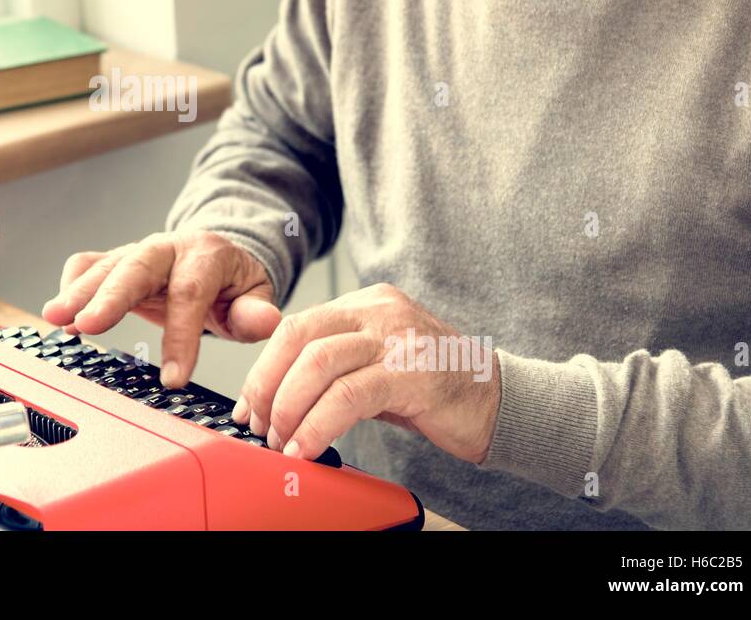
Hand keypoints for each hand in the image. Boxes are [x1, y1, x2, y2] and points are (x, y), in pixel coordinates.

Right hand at [42, 231, 280, 387]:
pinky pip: (87, 265)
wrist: (213, 255)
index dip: (181, 336)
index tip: (174, 379)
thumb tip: (267, 322)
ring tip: (54, 317)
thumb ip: (256, 312)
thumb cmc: (231, 283)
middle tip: (86, 325)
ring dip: (78, 293)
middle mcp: (165, 248)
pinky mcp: (114, 261)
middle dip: (109, 297)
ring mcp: (136, 252)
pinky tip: (62, 317)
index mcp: (205, 255)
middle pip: (135, 269)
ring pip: (104, 267)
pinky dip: (72, 286)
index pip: (190, 293)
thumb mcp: (255, 294)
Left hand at [232, 283, 501, 463]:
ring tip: (283, 442)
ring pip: (319, 364)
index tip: (250, 404)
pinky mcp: (414, 374)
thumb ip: (336, 366)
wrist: (501, 401)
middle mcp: (381, 311)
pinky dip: (318, 425)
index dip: (264, 367)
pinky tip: (308, 447)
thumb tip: (277, 398)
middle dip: (268, 386)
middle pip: (299, 338)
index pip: (297, 325)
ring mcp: (398, 339)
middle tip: (260, 425)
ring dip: (289, 409)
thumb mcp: (378, 363)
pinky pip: (349, 396)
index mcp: (367, 303)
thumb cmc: (435, 388)